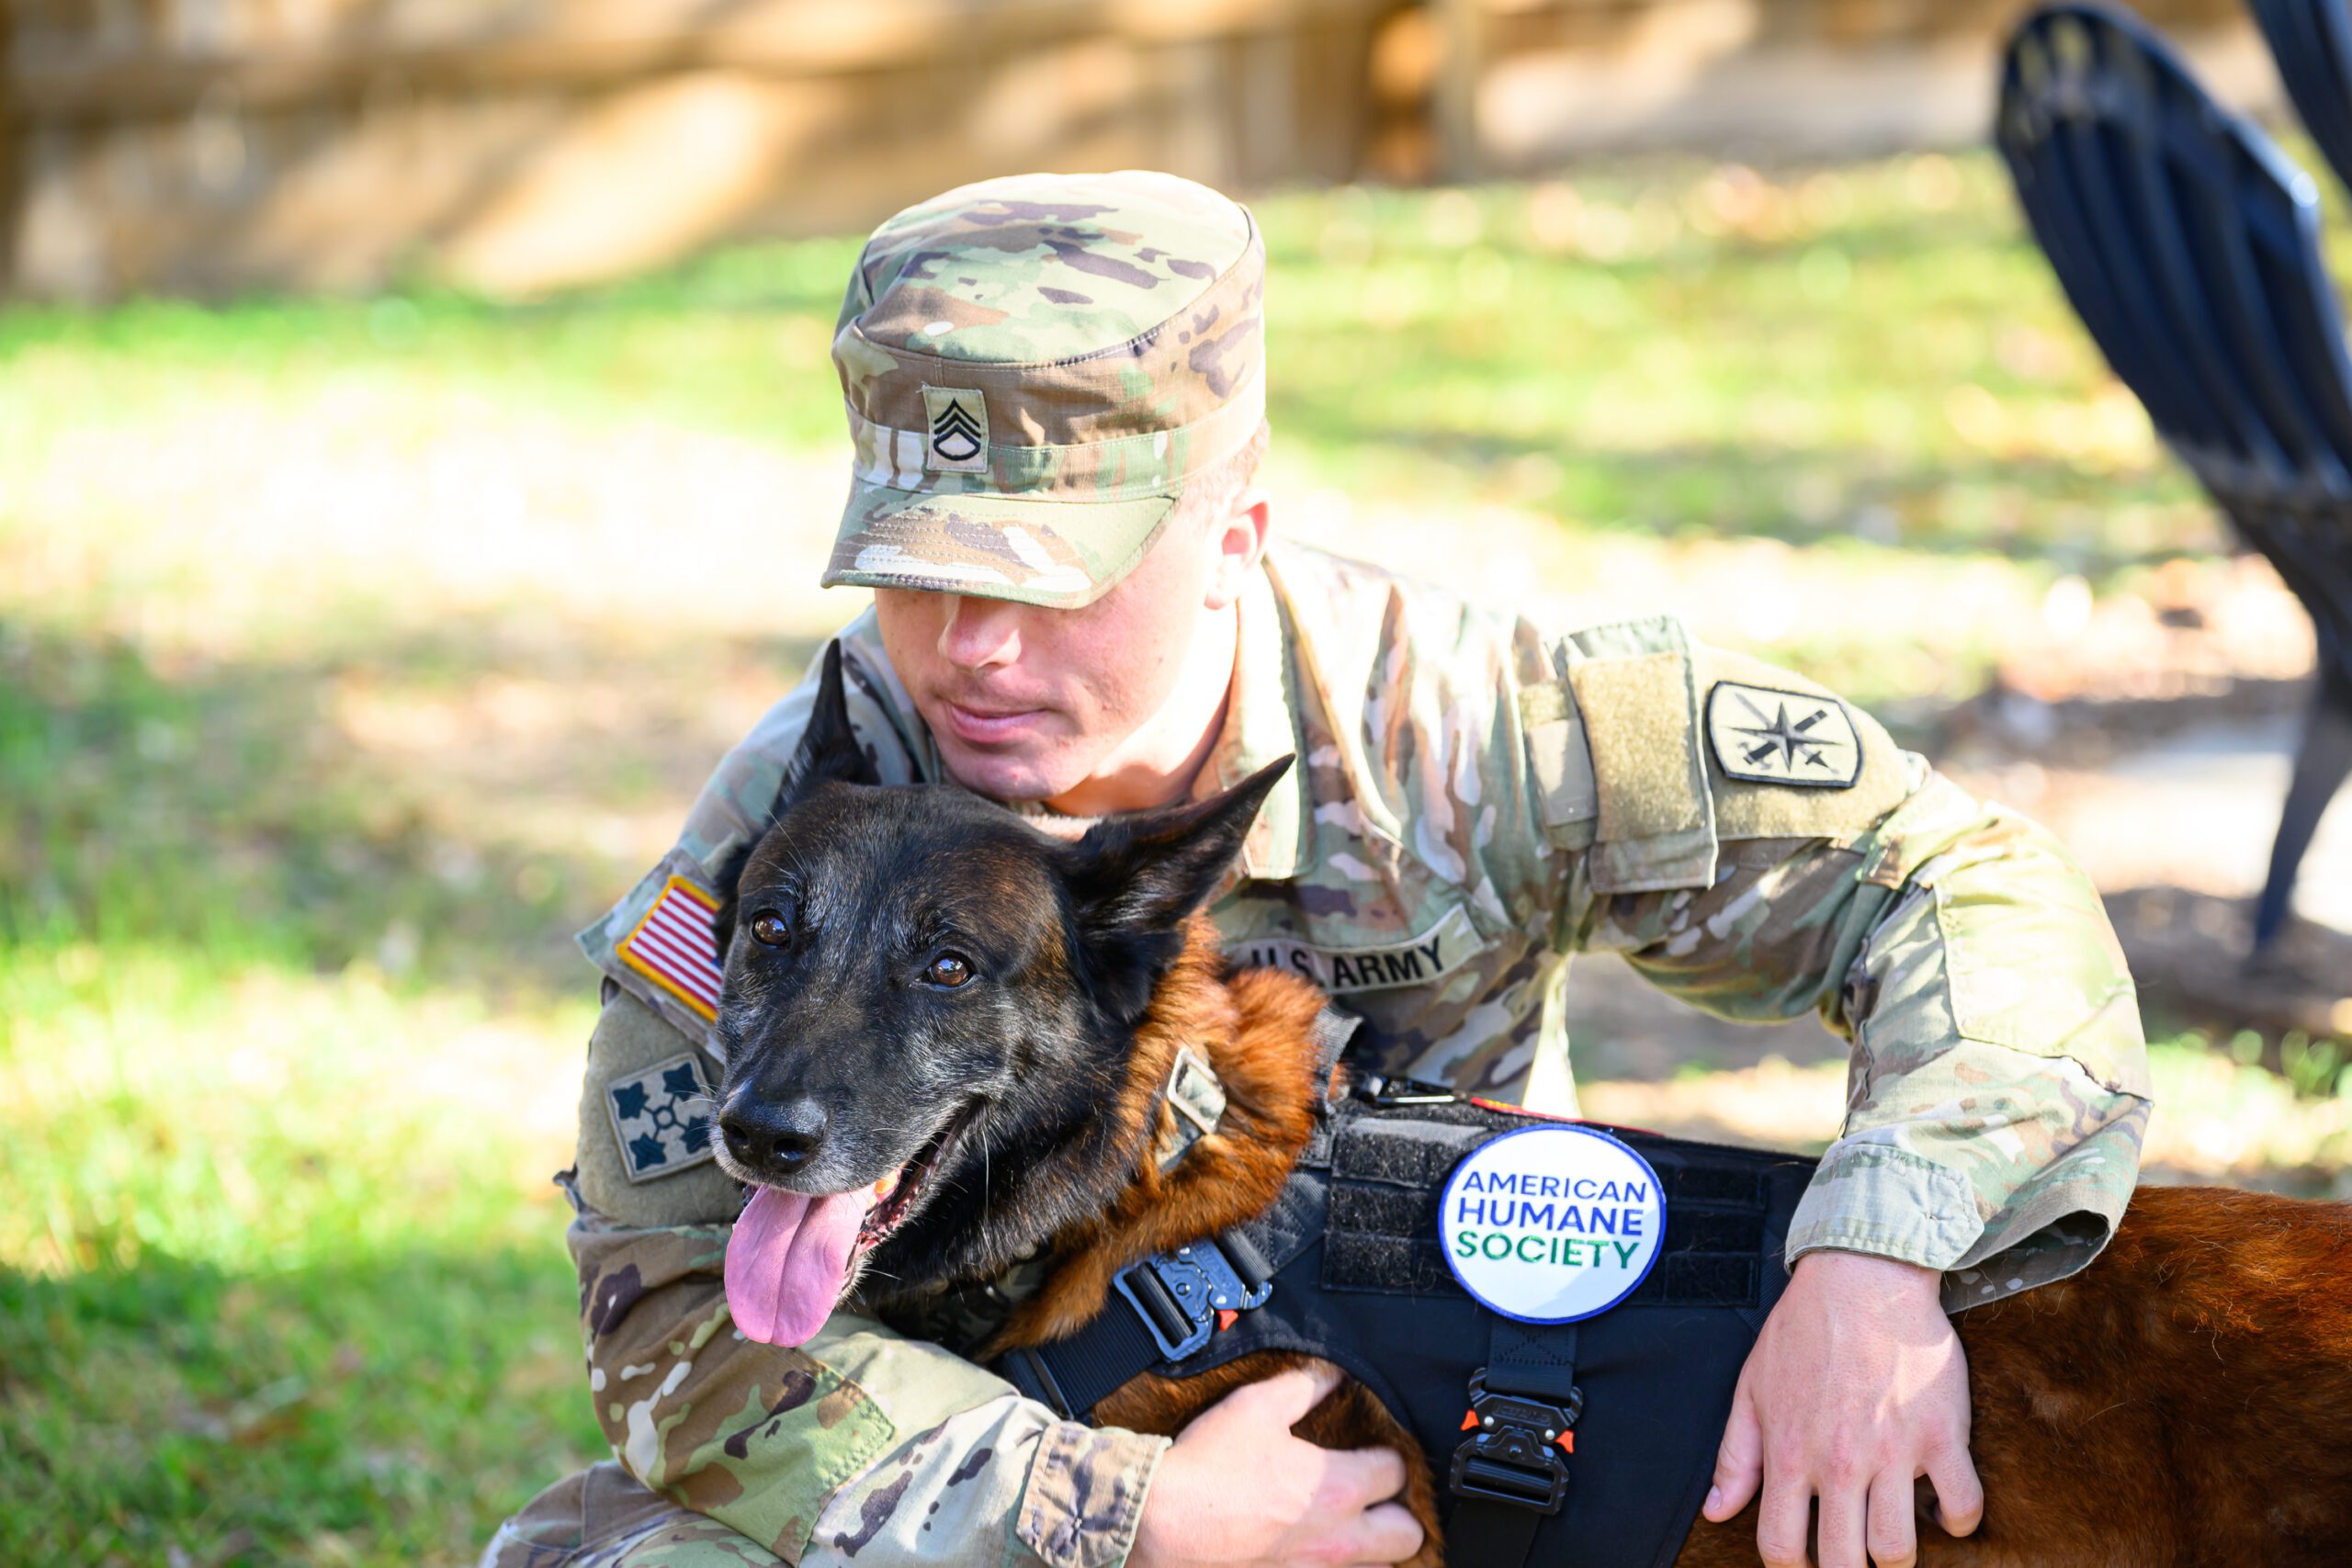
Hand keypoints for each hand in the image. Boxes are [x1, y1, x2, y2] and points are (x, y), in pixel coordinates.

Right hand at [1130, 1362, 1424, 1567]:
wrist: (1161, 1523)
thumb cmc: (1208, 1465)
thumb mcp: (1256, 1407)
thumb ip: (1304, 1386)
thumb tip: (1334, 1375)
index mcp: (1337, 1486)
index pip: (1396, 1471)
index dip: (1386, 1455)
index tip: (1370, 1450)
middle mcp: (1338, 1537)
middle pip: (1407, 1533)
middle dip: (1398, 1512)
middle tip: (1373, 1496)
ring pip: (1379, 1566)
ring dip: (1372, 1545)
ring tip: (1347, 1525)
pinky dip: (1335, 1565)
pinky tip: (1311, 1546)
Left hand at [1702, 1250, 1982, 1567]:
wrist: (1861, 1278)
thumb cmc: (1802, 1331)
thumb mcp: (1751, 1389)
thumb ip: (1736, 1456)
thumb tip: (1718, 1511)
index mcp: (1791, 1454)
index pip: (1782, 1547)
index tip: (1804, 1565)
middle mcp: (1841, 1461)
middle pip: (1845, 1562)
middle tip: (1852, 1558)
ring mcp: (1894, 1451)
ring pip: (1899, 1548)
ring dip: (1896, 1555)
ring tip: (1890, 1538)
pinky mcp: (1943, 1434)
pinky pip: (1963, 1505)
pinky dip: (1957, 1520)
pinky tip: (1938, 1507)